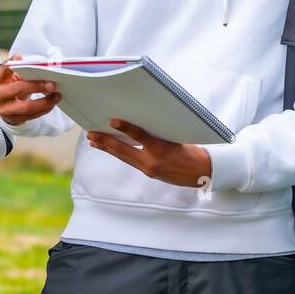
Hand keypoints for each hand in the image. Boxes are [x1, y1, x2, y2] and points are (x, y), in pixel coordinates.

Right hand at [0, 52, 61, 125]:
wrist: (8, 106)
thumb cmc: (14, 86)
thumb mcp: (15, 76)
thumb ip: (20, 67)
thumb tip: (24, 59)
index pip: (3, 70)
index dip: (12, 66)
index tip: (22, 60)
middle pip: (17, 89)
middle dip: (37, 86)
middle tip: (52, 84)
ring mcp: (5, 109)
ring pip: (26, 107)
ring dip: (44, 102)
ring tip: (56, 96)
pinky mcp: (14, 119)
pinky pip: (32, 116)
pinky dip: (44, 109)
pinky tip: (52, 103)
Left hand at [86, 119, 211, 188]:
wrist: (202, 172)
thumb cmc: (192, 151)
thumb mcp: (177, 138)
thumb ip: (158, 133)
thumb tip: (140, 124)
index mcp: (162, 150)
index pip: (140, 136)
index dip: (126, 128)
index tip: (113, 121)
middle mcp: (153, 161)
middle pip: (124, 150)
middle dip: (106, 142)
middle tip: (91, 134)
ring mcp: (149, 169)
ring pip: (124, 157)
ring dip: (108, 148)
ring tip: (94, 142)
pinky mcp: (150, 172)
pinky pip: (131, 161)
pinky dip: (120, 154)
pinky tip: (111, 149)